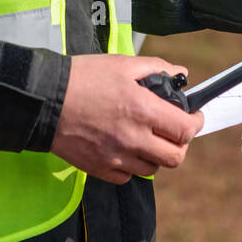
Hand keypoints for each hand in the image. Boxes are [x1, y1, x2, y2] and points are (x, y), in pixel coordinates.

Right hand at [50, 54, 203, 184]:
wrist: (45, 100)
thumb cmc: (82, 77)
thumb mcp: (121, 64)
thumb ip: (156, 68)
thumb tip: (180, 73)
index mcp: (142, 110)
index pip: (185, 129)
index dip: (196, 123)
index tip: (194, 116)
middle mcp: (133, 139)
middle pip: (175, 157)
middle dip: (180, 143)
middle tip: (173, 130)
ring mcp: (116, 158)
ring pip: (152, 169)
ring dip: (155, 154)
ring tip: (146, 137)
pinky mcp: (100, 169)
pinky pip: (127, 176)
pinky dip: (131, 165)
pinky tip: (124, 147)